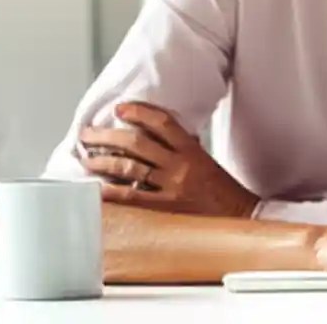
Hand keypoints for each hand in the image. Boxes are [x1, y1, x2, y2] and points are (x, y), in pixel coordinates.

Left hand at [79, 101, 259, 217]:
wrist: (240, 216)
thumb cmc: (222, 190)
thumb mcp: (205, 160)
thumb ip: (184, 147)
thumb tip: (159, 135)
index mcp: (192, 150)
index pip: (162, 122)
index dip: (139, 112)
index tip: (120, 109)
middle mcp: (180, 165)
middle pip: (137, 143)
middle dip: (107, 136)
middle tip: (88, 134)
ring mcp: (171, 187)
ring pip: (129, 167)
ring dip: (103, 162)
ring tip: (86, 158)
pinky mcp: (166, 208)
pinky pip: (132, 197)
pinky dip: (111, 192)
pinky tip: (95, 189)